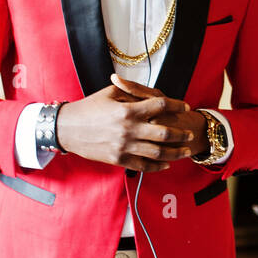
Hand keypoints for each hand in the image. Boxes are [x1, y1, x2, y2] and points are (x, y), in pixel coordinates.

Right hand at [54, 75, 194, 170]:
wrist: (67, 128)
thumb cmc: (89, 107)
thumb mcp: (110, 93)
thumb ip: (132, 92)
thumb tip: (151, 93)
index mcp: (128, 110)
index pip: (160, 106)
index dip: (176, 105)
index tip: (185, 106)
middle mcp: (129, 129)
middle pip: (165, 132)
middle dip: (181, 133)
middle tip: (190, 133)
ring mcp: (125, 146)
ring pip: (158, 152)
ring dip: (176, 152)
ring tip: (186, 151)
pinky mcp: (119, 159)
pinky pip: (144, 165)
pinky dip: (158, 166)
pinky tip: (167, 164)